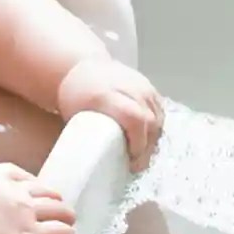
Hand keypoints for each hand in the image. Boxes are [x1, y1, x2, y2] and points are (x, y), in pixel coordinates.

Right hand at [0, 163, 78, 233]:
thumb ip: (5, 173)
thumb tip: (30, 179)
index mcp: (13, 188)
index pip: (44, 190)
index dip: (54, 197)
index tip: (55, 203)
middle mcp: (26, 209)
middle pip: (59, 209)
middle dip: (66, 214)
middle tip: (67, 219)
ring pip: (63, 231)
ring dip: (69, 232)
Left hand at [57, 57, 163, 171]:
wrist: (84, 66)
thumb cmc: (75, 95)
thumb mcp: (73, 113)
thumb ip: (84, 134)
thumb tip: (89, 166)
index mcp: (108, 94)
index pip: (134, 119)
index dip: (138, 142)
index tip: (130, 160)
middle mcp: (131, 88)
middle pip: (151, 122)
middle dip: (146, 148)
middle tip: (136, 165)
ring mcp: (144, 86)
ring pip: (159, 119)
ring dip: (152, 140)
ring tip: (140, 155)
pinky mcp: (151, 88)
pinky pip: (160, 112)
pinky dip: (155, 129)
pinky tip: (146, 141)